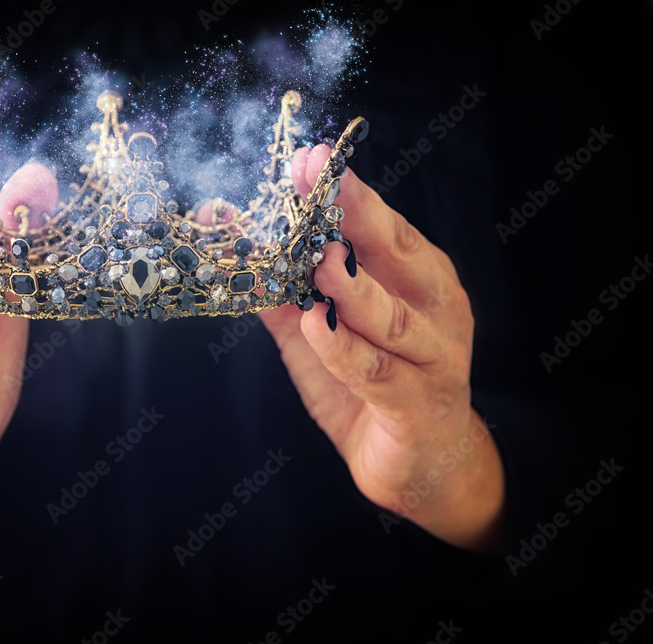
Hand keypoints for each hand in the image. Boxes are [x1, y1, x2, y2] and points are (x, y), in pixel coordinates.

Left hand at [257, 144, 503, 552]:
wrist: (424, 463)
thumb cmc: (375, 385)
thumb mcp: (320, 331)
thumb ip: (284, 290)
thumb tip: (229, 247)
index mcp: (415, 279)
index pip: (382, 226)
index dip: (347, 192)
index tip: (309, 159)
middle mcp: (434, 308)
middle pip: (398, 254)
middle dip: (357, 215)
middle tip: (318, 183)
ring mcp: (432, 356)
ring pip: (391, 316)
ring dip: (352, 286)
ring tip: (319, 260)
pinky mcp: (417, 404)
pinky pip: (378, 374)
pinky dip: (345, 351)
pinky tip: (317, 327)